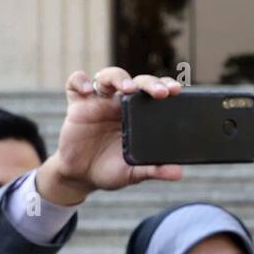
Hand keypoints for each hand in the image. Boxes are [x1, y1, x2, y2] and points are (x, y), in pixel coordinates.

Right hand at [36, 67, 184, 205]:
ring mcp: (98, 102)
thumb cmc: (109, 170)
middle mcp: (120, 104)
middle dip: (149, 83)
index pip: (154, 93)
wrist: (81, 177)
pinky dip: (80, 80)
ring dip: (119, 78)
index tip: (176, 90)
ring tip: (128, 89)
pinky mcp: (77, 105)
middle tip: (160, 92)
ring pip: (108, 76)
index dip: (165, 86)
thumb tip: (178, 173)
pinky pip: (75, 83)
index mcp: (138, 115)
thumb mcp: (133, 173)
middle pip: (136, 81)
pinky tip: (86, 90)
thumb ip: (154, 170)